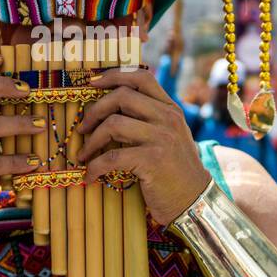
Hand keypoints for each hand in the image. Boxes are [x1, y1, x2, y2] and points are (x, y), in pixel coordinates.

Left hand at [75, 67, 210, 226]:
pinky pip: (112, 157)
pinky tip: (90, 176)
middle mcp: (167, 118)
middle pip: (121, 96)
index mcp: (170, 108)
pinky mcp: (153, 160)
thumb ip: (150, 117)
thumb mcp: (170, 135)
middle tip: (83, 128)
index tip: (91, 83)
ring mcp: (162, 138)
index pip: (141, 77)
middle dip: (94, 111)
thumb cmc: (175, 170)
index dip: (113, 75)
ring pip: (113, 124)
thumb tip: (111, 104)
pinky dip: (95, 167)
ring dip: (91, 141)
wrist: (194, 200)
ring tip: (84, 155)